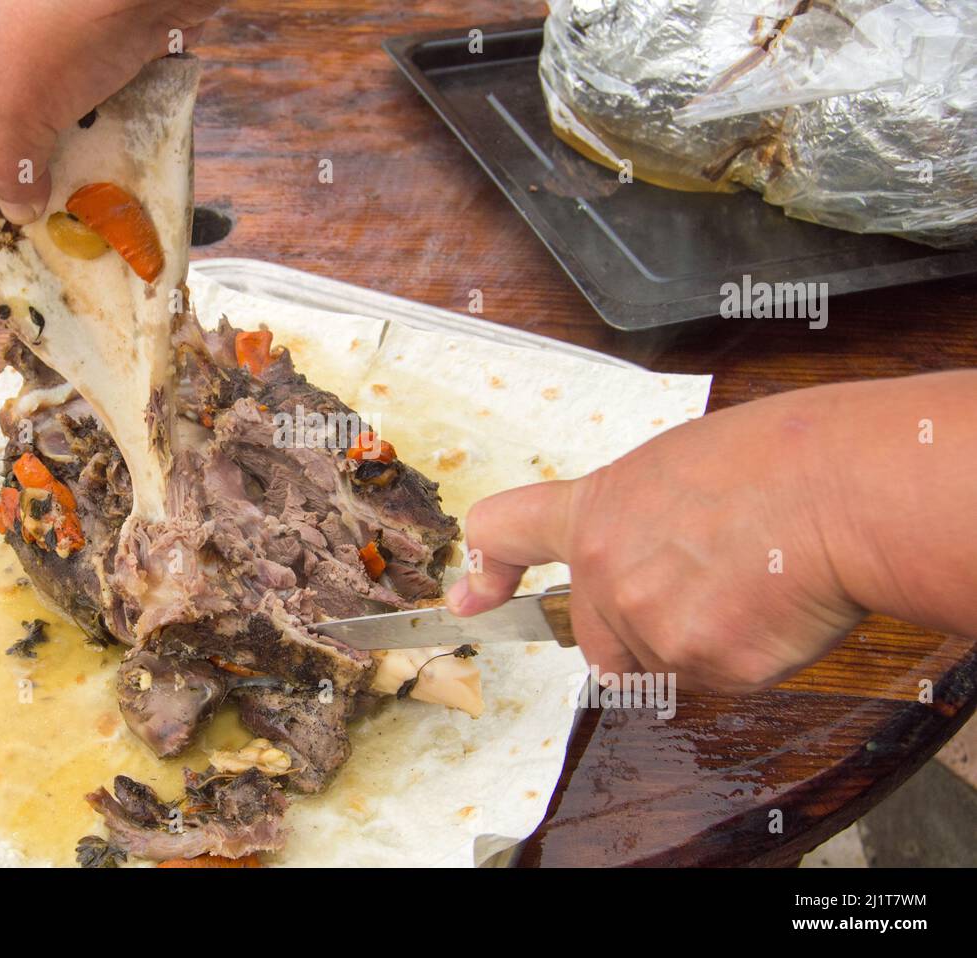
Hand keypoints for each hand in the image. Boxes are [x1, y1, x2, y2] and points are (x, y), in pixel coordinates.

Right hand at [0, 0, 219, 223]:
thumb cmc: (63, 26)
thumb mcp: (19, 108)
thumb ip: (6, 166)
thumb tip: (16, 210)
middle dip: (8, 181)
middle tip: (26, 232)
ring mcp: (43, 51)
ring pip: (41, 126)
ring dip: (60, 168)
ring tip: (74, 218)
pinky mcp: (92, 56)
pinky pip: (86, 112)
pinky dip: (97, 145)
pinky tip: (113, 184)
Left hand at [445, 386, 866, 692]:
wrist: (843, 489)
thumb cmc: (777, 460)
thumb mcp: (676, 466)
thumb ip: (636, 518)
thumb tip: (643, 552)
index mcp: (595, 512)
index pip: (509, 533)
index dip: (486, 569)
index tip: (469, 598)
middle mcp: (606, 573)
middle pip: (598, 640)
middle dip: (638, 631)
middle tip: (703, 583)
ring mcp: (651, 624)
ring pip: (659, 664)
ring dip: (695, 643)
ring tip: (749, 581)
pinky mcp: (704, 664)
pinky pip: (713, 678)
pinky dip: (744, 656)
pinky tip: (772, 607)